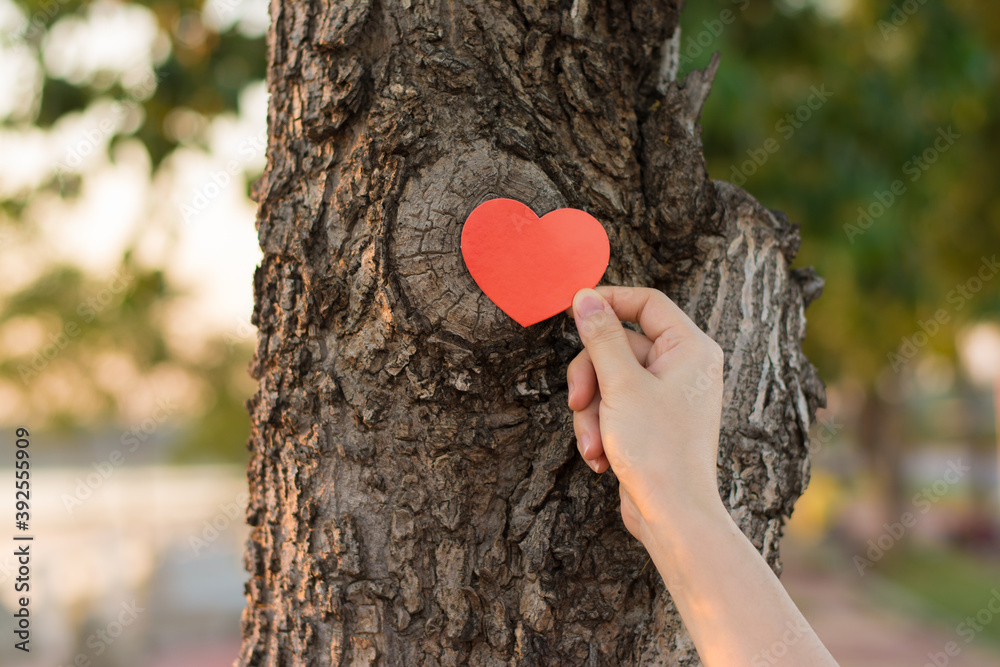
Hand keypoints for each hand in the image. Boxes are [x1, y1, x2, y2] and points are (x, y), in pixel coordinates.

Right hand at [567, 286, 725, 543]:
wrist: (674, 516)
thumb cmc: (658, 450)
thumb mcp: (620, 385)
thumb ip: (601, 337)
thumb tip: (585, 296)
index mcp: (690, 348)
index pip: (646, 302)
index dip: (608, 301)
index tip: (573, 310)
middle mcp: (683, 367)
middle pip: (619, 345)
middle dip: (591, 377)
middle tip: (577, 402)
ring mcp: (668, 395)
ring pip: (611, 379)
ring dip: (593, 411)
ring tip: (593, 444)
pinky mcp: (653, 422)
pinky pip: (616, 407)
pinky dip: (602, 428)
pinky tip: (601, 457)